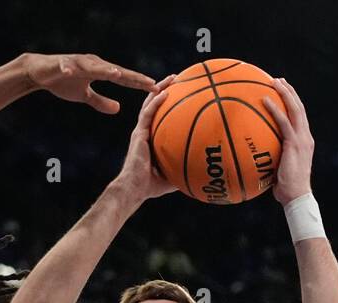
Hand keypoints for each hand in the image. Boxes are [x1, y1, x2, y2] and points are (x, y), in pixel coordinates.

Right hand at [22, 53, 156, 113]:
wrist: (39, 72)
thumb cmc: (63, 82)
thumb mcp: (84, 95)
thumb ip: (101, 101)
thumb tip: (119, 109)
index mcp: (101, 71)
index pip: (124, 78)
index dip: (140, 84)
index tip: (156, 89)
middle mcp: (93, 64)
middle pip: (116, 71)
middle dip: (133, 77)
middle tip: (150, 83)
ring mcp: (78, 62)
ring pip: (94, 67)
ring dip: (105, 69)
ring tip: (117, 75)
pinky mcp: (62, 63)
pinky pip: (66, 66)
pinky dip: (69, 68)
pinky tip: (71, 71)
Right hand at [110, 77, 178, 203]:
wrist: (133, 189)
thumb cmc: (150, 186)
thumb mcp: (172, 175)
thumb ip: (184, 168)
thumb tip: (203, 171)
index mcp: (150, 139)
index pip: (158, 117)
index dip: (167, 104)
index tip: (180, 93)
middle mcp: (144, 132)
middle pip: (154, 105)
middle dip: (164, 90)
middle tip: (177, 79)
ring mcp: (140, 132)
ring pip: (149, 104)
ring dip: (160, 89)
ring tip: (172, 78)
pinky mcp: (138, 134)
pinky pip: (147, 114)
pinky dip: (156, 102)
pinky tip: (165, 92)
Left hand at [262, 77, 313, 204]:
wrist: (296, 195)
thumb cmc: (286, 188)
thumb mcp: (279, 168)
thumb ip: (272, 158)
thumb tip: (256, 156)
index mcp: (304, 141)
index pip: (299, 116)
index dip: (292, 102)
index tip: (283, 91)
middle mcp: (306, 136)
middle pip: (299, 107)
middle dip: (289, 91)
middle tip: (278, 80)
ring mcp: (302, 139)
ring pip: (295, 109)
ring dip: (284, 93)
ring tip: (273, 82)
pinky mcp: (294, 143)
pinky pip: (283, 122)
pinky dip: (274, 109)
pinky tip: (264, 100)